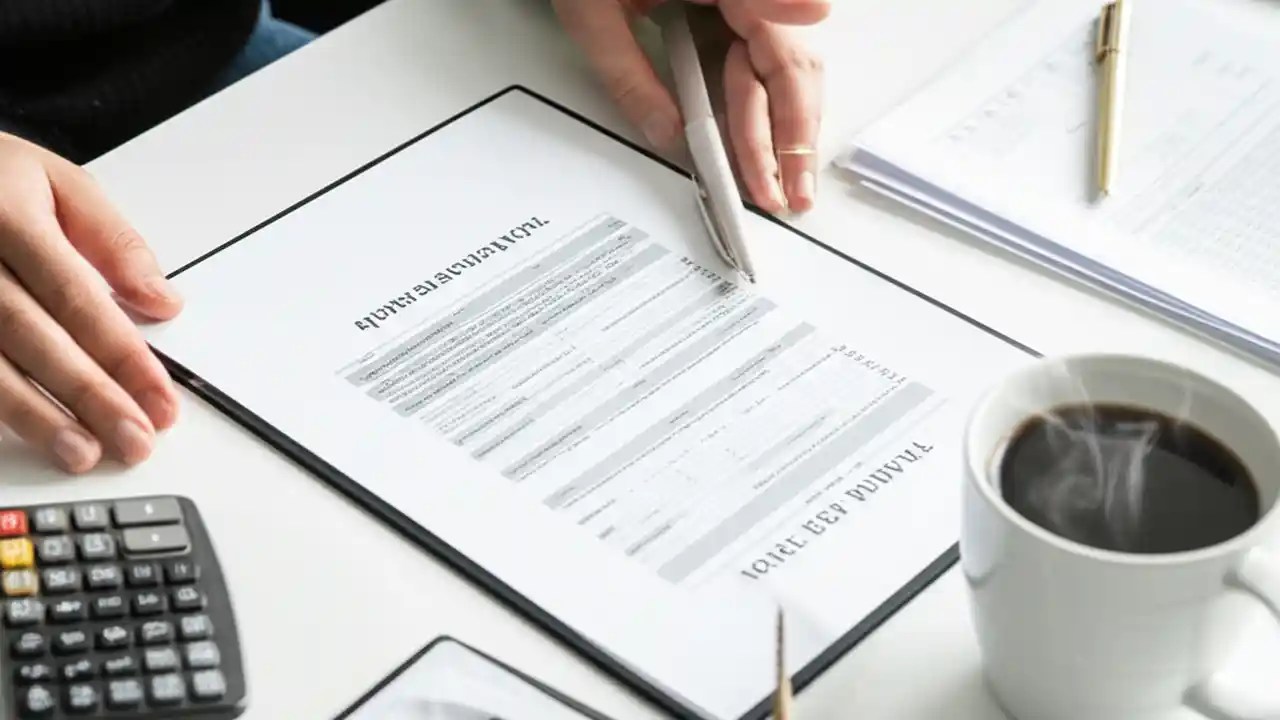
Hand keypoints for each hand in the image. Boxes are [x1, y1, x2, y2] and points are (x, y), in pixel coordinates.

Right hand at [0, 133, 182, 472]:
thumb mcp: (56, 180)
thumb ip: (113, 241)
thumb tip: (161, 301)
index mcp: (8, 215)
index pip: (77, 297)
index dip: (122, 355)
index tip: (161, 400)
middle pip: (32, 335)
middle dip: (88, 395)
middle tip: (134, 439)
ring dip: (35, 416)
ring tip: (82, 452)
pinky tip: (24, 433)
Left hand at [553, 0, 827, 212]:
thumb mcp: (591, 13)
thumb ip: (629, 74)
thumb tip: (666, 132)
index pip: (771, 45)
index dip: (783, 104)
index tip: (781, 155)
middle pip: (790, 60)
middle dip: (792, 132)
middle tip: (790, 190)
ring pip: (787, 59)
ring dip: (788, 120)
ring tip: (782, 176)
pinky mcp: (734, 5)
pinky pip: (767, 51)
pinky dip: (771, 98)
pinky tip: (770, 139)